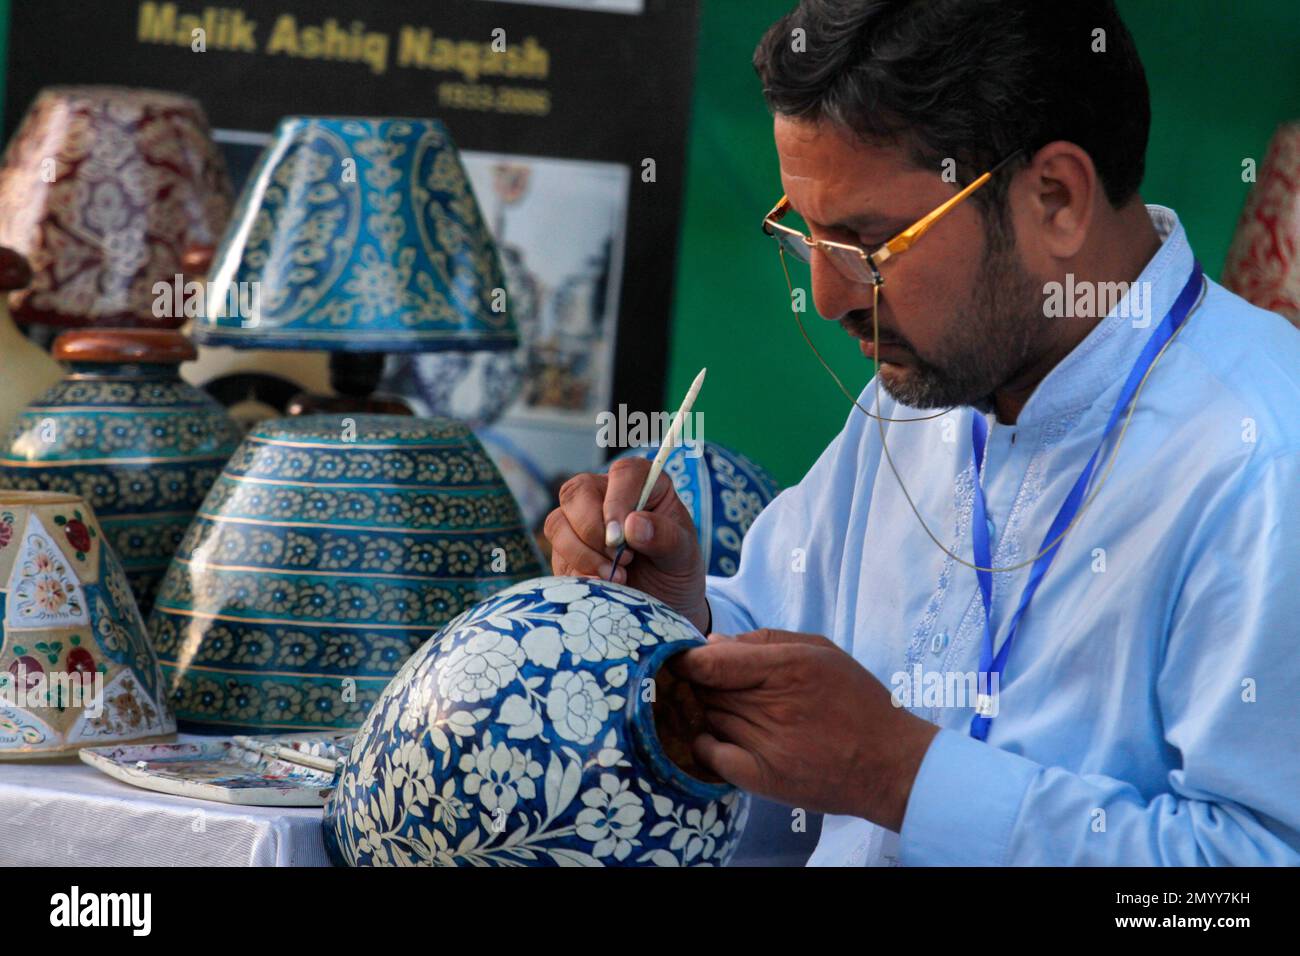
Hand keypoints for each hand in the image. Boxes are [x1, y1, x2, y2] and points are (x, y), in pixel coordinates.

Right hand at [544, 457, 709, 633]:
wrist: (661, 605)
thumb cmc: (675, 570)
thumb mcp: (683, 555)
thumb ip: (665, 536)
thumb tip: (633, 524)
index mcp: (643, 484)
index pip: (623, 474)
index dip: (618, 502)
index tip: (621, 537)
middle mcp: (606, 495)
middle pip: (578, 491)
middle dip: (594, 530)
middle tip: (623, 560)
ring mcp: (580, 521)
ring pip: (558, 521)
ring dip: (583, 553)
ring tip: (617, 577)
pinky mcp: (565, 550)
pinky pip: (557, 553)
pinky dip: (578, 571)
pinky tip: (603, 585)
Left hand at [673, 628, 939, 831]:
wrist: (889, 764)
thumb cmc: (857, 701)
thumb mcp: (821, 651)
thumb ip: (764, 642)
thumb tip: (713, 643)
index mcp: (789, 667)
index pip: (712, 661)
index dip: (689, 659)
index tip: (684, 658)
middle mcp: (775, 705)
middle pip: (706, 689)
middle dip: (700, 683)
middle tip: (709, 683)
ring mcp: (767, 745)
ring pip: (709, 717)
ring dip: (706, 710)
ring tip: (725, 708)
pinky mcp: (764, 779)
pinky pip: (711, 756)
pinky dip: (705, 743)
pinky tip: (717, 736)